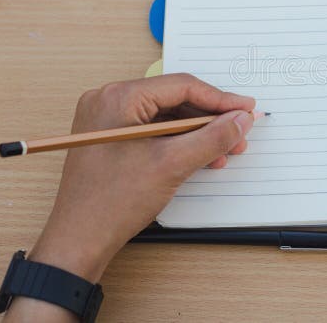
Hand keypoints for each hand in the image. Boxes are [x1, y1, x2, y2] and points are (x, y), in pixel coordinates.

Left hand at [25, 74, 254, 281]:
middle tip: (239, 132)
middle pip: (176, 100)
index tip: (247, 109)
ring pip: (168, 116)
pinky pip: (155, 130)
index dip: (221, 99)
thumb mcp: (173, 164)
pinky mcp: (113, 138)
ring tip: (225, 150)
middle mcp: (110, 101)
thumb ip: (213, 137)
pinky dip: (180, 142)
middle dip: (211, 119)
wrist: (80, 240)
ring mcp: (109, 120)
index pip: (182, 87)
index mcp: (119, 97)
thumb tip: (242, 119)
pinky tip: (202, 157)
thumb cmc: (112, 202)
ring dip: (199, 132)